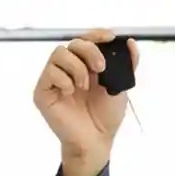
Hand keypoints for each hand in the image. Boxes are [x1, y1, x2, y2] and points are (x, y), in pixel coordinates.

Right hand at [32, 28, 139, 164]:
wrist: (96, 141)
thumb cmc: (105, 117)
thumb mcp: (121, 87)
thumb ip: (126, 65)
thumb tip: (131, 42)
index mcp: (85, 65)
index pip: (86, 40)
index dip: (96, 34)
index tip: (110, 37)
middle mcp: (68, 69)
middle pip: (73, 43)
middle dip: (89, 51)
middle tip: (100, 68)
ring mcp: (54, 80)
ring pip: (59, 54)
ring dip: (76, 67)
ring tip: (85, 87)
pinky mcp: (43, 92)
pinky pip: (49, 73)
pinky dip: (63, 79)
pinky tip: (71, 93)